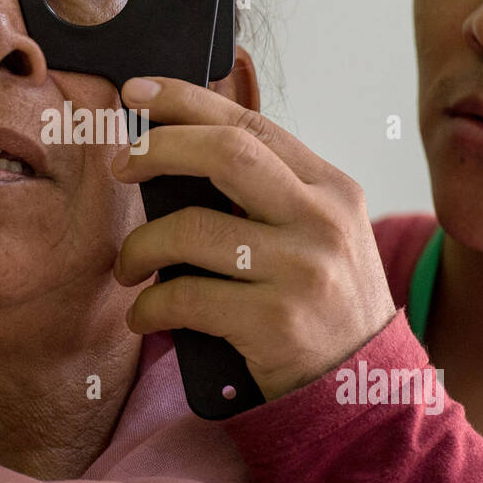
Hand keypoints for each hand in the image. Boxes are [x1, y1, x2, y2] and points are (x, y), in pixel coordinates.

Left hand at [111, 77, 397, 401]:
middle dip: (158, 148)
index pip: (252, 124)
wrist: (362, 390)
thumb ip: (266, 193)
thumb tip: (173, 151)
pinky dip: (149, 307)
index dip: (187, 101)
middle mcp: (323, 221)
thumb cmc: (323, 305)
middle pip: (226, 154)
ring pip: (190, 229)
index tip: (137, 93)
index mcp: (331, 188)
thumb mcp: (318, 234)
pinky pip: (185, 297)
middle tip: (120, 165)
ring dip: (140, 246)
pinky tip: (144, 316)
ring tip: (129, 266)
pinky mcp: (275, 322)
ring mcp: (302, 270)